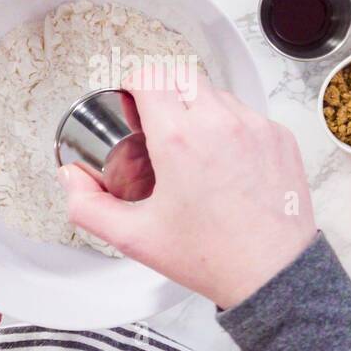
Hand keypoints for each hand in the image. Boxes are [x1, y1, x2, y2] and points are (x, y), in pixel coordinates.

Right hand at [58, 65, 316, 308]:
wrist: (273, 275)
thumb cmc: (211, 257)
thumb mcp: (135, 237)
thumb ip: (88, 206)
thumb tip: (71, 177)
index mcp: (179, 139)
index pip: (149, 76)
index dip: (134, 84)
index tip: (132, 103)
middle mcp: (220, 123)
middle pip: (182, 75)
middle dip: (164, 91)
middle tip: (157, 124)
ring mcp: (255, 127)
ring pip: (217, 93)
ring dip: (198, 107)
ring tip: (192, 147)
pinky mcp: (279, 136)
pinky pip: (247, 114)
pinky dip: (231, 126)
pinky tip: (224, 161)